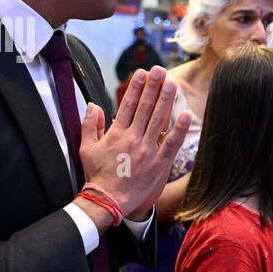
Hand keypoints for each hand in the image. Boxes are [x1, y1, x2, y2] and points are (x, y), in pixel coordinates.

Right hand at [78, 67, 191, 217]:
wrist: (108, 201)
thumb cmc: (97, 176)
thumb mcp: (86, 149)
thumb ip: (90, 125)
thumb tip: (92, 105)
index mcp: (116, 134)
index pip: (128, 105)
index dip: (136, 87)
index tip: (141, 72)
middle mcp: (132, 138)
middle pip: (145, 108)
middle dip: (153, 87)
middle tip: (160, 70)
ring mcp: (147, 151)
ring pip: (159, 120)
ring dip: (166, 100)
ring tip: (172, 84)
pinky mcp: (159, 164)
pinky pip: (171, 143)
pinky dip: (179, 129)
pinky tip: (186, 114)